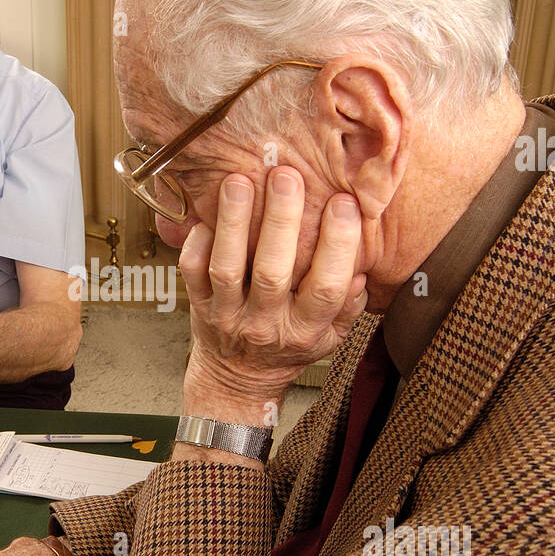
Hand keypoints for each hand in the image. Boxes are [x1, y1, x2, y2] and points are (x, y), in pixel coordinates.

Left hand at [180, 167, 367, 417]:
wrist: (237, 379)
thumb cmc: (290, 348)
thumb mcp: (330, 337)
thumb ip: (349, 305)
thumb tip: (362, 269)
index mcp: (305, 329)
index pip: (326, 287)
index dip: (338, 245)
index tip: (343, 202)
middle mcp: (266, 324)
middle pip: (273, 271)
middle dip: (281, 221)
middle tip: (286, 175)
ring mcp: (228, 315)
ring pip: (227, 268)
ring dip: (233, 222)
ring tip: (239, 180)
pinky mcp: (199, 306)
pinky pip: (192, 273)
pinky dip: (196, 243)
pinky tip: (205, 214)